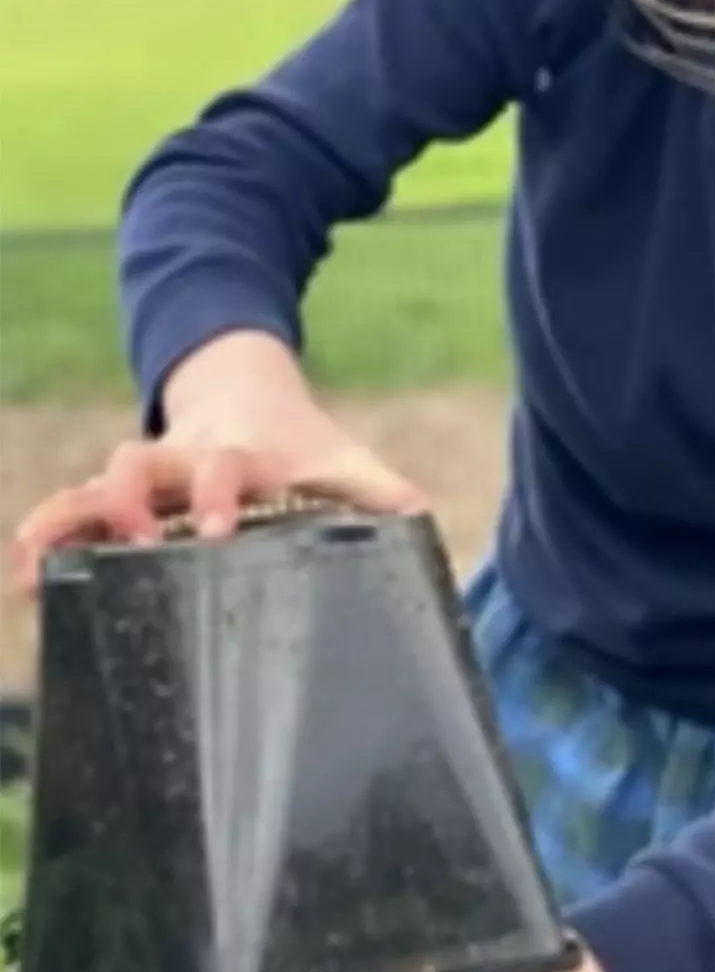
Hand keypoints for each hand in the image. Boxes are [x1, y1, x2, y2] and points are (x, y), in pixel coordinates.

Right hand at [13, 332, 424, 590]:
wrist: (246, 393)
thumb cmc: (301, 448)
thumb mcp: (342, 462)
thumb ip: (379, 492)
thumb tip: (418, 518)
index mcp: (237, 454)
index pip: (224, 467)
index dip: (218, 492)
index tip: (216, 528)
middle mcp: (179, 461)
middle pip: (140, 466)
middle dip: (131, 501)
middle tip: (135, 541)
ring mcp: (144, 480)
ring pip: (93, 488)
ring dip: (69, 519)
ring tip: (38, 562)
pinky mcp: (119, 499)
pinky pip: (74, 512)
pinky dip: (48, 535)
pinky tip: (27, 578)